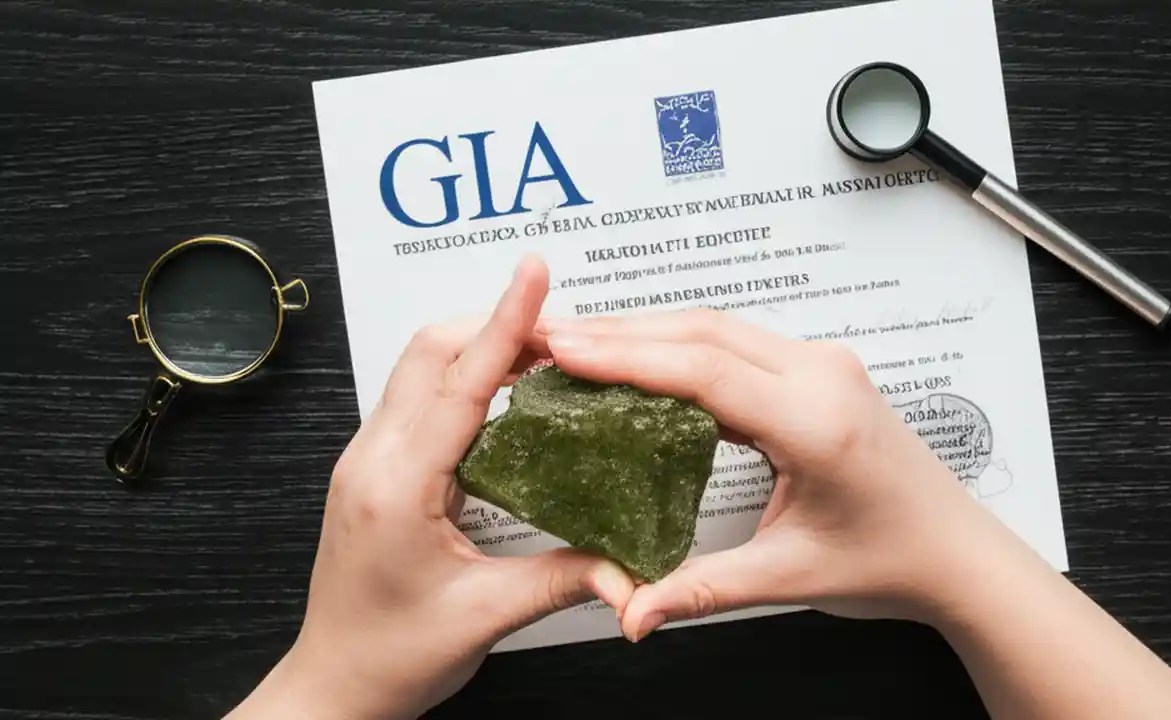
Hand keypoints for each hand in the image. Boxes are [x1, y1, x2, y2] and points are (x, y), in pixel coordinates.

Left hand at [227, 256, 633, 719]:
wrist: (333, 686)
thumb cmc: (390, 656)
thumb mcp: (487, 616)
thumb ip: (566, 579)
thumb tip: (630, 567)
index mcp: (397, 486)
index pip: (460, 382)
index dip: (506, 323)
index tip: (535, 275)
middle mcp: (373, 459)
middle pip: (430, 350)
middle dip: (495, 321)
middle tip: (562, 324)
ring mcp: (368, 460)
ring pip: (421, 366)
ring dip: (479, 344)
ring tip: (544, 349)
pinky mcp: (378, 469)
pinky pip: (420, 398)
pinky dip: (466, 378)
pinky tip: (508, 394)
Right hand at [542, 309, 1004, 639]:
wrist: (955, 551)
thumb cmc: (892, 558)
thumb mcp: (789, 577)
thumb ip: (701, 588)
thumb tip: (633, 612)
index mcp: (818, 421)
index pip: (704, 371)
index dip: (626, 357)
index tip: (565, 348)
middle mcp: (823, 376)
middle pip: (703, 332)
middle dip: (621, 331)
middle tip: (551, 336)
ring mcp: (822, 366)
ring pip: (717, 330)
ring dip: (647, 332)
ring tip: (580, 342)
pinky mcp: (815, 371)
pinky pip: (736, 345)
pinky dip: (679, 347)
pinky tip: (639, 359)